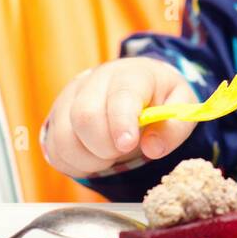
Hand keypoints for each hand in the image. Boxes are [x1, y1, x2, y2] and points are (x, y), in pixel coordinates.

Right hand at [41, 57, 198, 178]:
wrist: (135, 85)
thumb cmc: (159, 98)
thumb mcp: (181, 106)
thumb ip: (174, 128)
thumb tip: (152, 148)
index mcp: (131, 74)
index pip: (120, 95)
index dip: (121, 122)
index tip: (128, 144)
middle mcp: (95, 81)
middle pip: (84, 116)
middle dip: (105, 146)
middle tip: (124, 151)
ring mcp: (70, 98)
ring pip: (64, 136)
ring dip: (90, 158)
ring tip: (111, 154)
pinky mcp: (56, 118)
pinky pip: (55, 150)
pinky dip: (75, 163)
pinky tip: (95, 157)